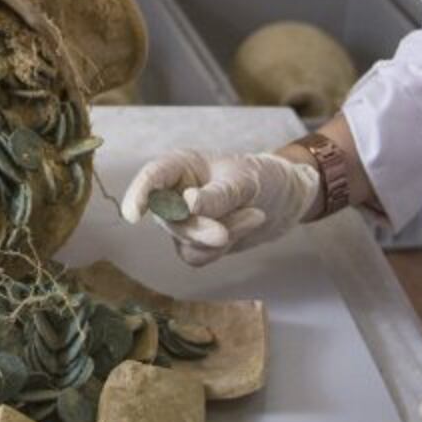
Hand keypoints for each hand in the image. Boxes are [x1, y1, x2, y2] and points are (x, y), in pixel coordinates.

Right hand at [120, 149, 319, 265]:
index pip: (152, 178)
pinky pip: (197, 255)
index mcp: (179, 165)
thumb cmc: (262, 176)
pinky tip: (250, 221)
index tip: (133, 216)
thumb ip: (216, 196)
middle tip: (224, 234)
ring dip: (218, 237)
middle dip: (198, 228)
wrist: (287, 197)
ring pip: (183, 241)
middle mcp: (174, 192)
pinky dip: (225, 245)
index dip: (138, 194)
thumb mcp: (244, 180)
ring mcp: (183, 219)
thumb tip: (186, 207)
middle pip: (168, 218)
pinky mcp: (196, 242)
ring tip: (255, 215)